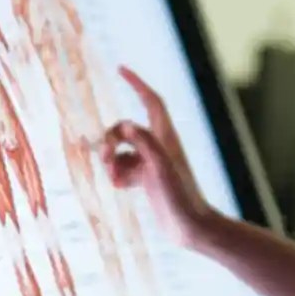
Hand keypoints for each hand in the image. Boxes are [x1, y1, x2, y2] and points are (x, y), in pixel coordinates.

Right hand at [101, 66, 213, 248]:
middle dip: (109, 139)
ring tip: (116, 179)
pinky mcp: (144, 178)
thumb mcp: (161, 168)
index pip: (151, 101)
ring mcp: (150, 162)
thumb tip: (126, 124)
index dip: (137, 83)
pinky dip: (116, 175)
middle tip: (105, 157)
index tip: (120, 69)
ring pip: (119, 150)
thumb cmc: (181, 196)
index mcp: (166, 136)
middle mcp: (159, 146)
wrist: (189, 226)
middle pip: (124, 129)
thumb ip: (145, 143)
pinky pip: (121, 168)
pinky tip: (123, 188)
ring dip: (110, 162)